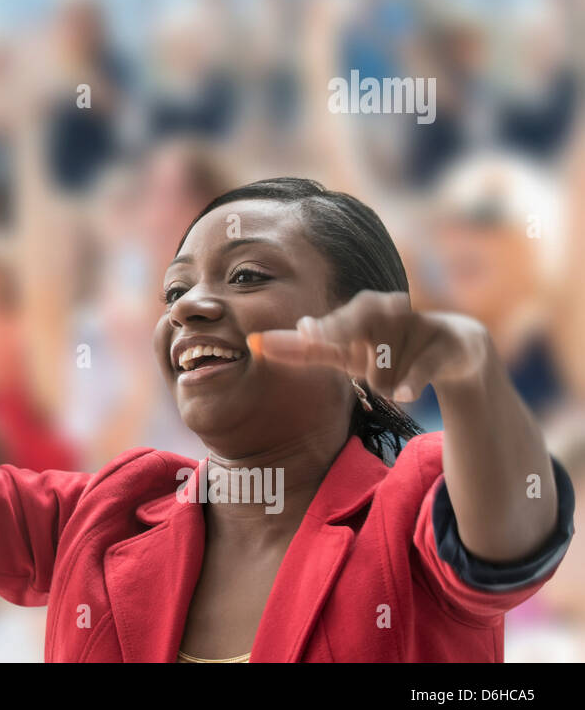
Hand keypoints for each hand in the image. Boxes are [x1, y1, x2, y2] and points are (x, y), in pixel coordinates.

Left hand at [246, 290, 493, 402]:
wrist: (453, 349)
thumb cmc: (387, 349)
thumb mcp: (347, 354)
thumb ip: (306, 351)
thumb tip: (255, 344)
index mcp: (357, 316)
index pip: (330, 324)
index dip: (318, 329)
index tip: (302, 331)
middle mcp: (385, 313)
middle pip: (357, 322)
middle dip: (337, 329)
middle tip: (313, 335)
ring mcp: (416, 324)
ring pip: (385, 364)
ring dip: (385, 382)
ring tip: (395, 381)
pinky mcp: (446, 340)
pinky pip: (423, 365)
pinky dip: (413, 381)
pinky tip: (404, 396)